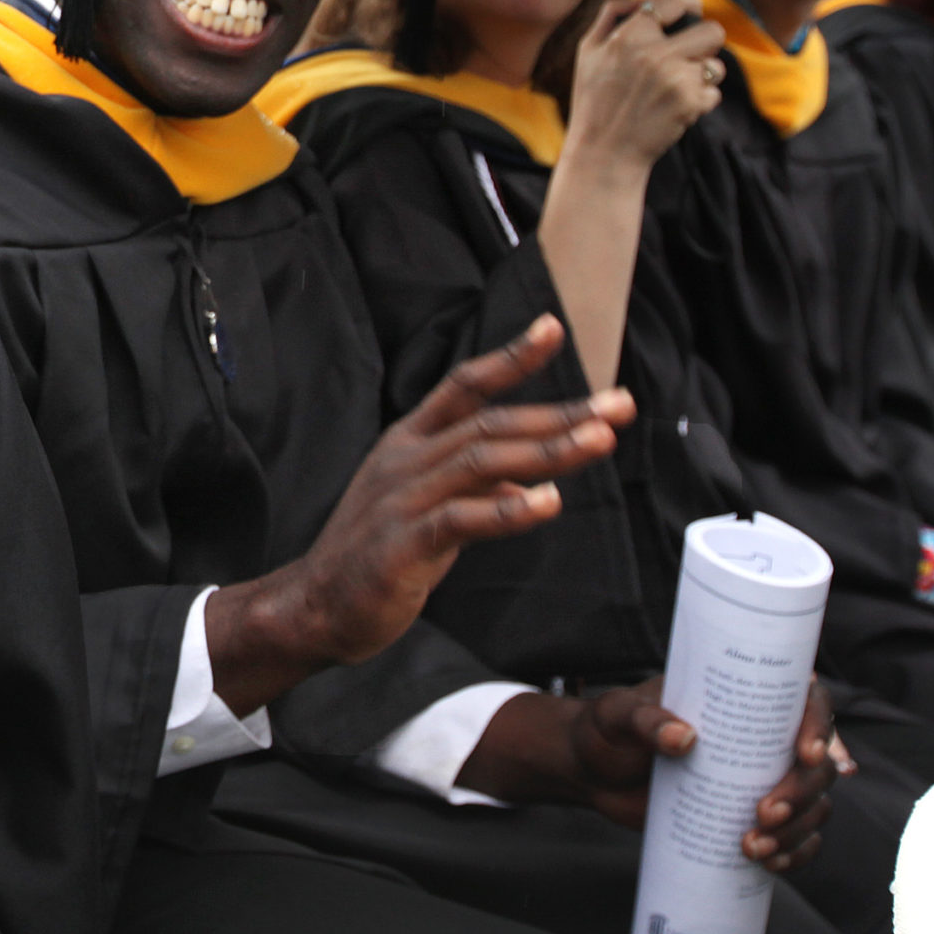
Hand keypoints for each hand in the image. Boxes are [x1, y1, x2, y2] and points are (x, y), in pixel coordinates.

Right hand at [206, 318, 630, 706]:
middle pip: (489, 422)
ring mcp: (402, 499)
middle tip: (617, 405)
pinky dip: (507, 509)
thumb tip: (529, 481)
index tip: (552, 329)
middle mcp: (405, 460)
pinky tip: (548, 503)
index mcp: (408, 441)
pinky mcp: (403, 544)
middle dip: (559, 412)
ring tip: (599, 441)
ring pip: (482, 461)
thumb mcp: (428, 505)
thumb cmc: (377, 554)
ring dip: (547, 450)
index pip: (464, 386)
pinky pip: (460, 519)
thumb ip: (474, 485)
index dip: (509, 357)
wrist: (316, 604)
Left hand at [454, 679, 839, 872]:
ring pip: (813, 805)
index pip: (804, 701)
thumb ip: (643, 719)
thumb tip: (684, 738)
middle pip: (816, 764)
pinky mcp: (752, 818)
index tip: (806, 753)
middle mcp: (762, 738)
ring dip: (798, 830)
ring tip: (752, 846)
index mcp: (740, 697)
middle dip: (802, 792)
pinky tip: (770, 863)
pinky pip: (797, 839)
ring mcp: (761, 780)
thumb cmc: (607, 729)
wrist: (591, 774)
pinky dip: (794, 854)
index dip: (819, 724)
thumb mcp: (616, 714)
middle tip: (763, 813)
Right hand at [560, 0, 724, 172]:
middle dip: (705, 42)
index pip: (674, 1)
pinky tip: (674, 108)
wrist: (604, 152)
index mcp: (630, 35)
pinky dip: (699, 100)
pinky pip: (713, 91)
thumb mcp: (588, 51)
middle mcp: (655, 53)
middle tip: (689, 54)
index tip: (691, 9)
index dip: (688, 3)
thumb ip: (612, 16)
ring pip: (716, 64)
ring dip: (702, 75)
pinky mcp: (690, 103)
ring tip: (676, 87)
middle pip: (712, 31)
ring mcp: (676, 79)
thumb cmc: (594, 101)